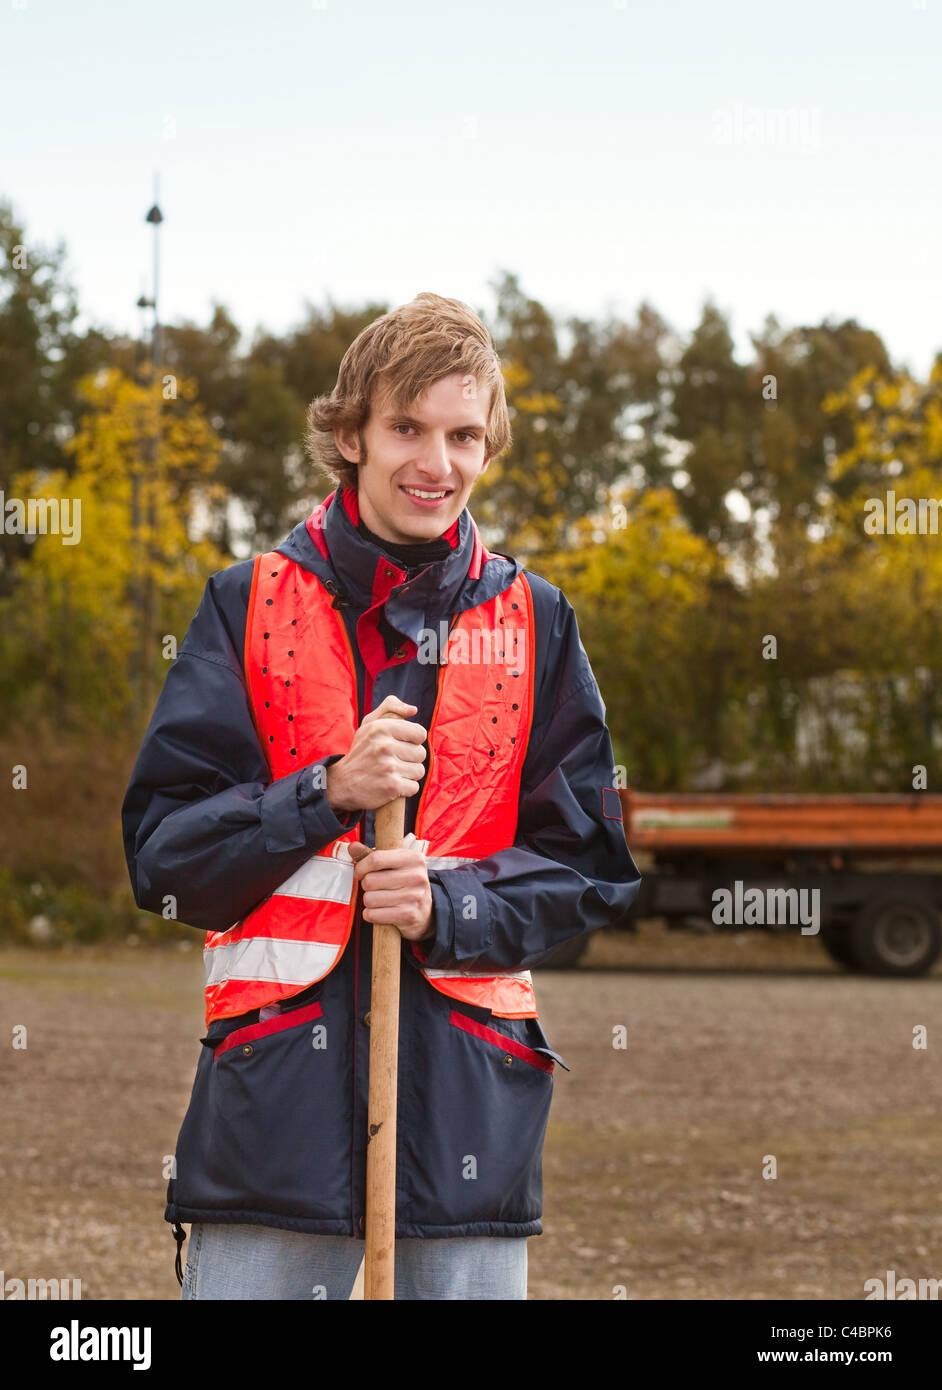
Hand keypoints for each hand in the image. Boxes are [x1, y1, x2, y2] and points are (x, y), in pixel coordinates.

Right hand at [325, 695, 426, 813]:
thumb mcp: (370, 724)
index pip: (420, 733)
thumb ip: (391, 708)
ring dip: (408, 775)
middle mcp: (385, 746)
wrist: (342, 783)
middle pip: (421, 753)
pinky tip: (391, 785)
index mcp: (381, 727)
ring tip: (391, 773)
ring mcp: (388, 767)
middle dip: (410, 759)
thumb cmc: (362, 751)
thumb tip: (413, 709)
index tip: (399, 746)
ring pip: (419, 771)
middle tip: (392, 761)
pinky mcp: (392, 786)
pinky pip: (414, 787)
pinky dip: (405, 789)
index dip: (413, 741)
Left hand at [349, 837, 433, 940]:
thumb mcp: (394, 863)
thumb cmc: (405, 882)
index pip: (375, 859)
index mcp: (413, 858)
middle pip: (369, 881)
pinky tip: (380, 911)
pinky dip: (371, 914)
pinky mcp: (408, 915)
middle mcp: (416, 876)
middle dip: (366, 886)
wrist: (426, 910)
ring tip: (379, 899)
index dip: (361, 867)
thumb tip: (353, 847)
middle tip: (374, 887)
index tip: (360, 872)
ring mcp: (413, 897)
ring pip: (369, 899)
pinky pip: (373, 915)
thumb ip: (372, 854)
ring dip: (369, 901)